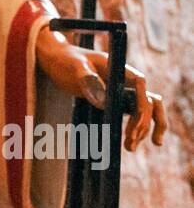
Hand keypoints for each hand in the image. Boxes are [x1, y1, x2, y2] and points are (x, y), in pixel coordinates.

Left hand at [34, 24, 166, 151]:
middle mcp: (127, 80)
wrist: (58, 59)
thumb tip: (103, 102)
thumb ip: (88, 80)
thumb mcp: (74, 66)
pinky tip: (129, 143)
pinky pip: (134, 115)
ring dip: (143, 130)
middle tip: (131, 140)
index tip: (134, 125)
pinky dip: (136, 129)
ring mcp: (124, 91)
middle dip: (146, 122)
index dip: (142, 105)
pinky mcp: (117, 101)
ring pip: (146, 111)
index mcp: (120, 68)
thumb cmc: (66, 59)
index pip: (140, 85)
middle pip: (150, 101)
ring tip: (129, 148)